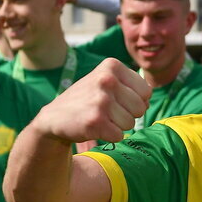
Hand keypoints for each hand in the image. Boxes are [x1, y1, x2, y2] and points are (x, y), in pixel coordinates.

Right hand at [34, 58, 150, 143]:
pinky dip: (109, 136)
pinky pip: (119, 135)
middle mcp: (106, 79)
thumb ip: (132, 87)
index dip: (135, 101)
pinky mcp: (95, 121)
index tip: (116, 100)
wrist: (53, 118)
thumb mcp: (107, 82)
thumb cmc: (87, 100)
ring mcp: (100, 100)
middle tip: (106, 112)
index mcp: (112, 66)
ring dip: (118, 126)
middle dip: (127, 115)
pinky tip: (94, 127)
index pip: (146, 91)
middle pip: (140, 108)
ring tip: (99, 118)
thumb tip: (148, 99)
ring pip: (131, 123)